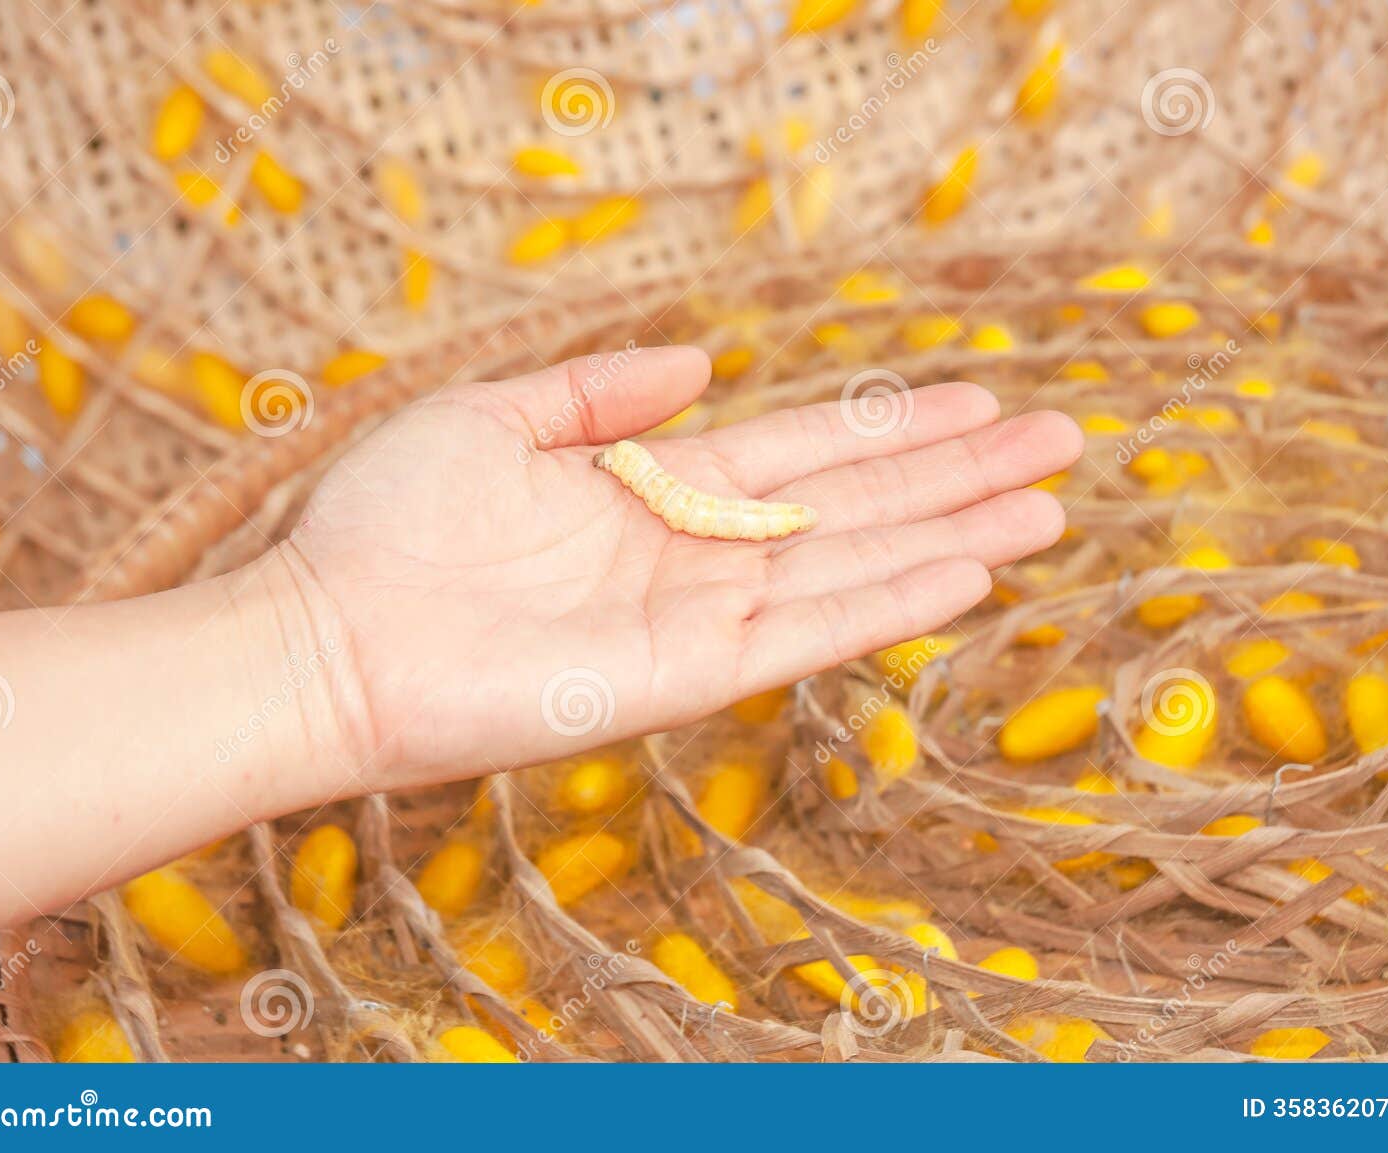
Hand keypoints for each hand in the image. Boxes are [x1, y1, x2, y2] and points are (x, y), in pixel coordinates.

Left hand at [274, 346, 1081, 788]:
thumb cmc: (390, 526)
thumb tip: (703, 359)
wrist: (328, 637)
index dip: (894, 426)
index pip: (804, 450)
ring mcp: (697, 617)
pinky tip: (963, 569)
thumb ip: (604, 390)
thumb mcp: (499, 417)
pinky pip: (805, 633)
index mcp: (656, 491)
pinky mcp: (684, 677)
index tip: (979, 401)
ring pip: (852, 565)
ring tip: (1047, 507)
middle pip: (854, 503)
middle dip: (956, 474)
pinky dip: (885, 601)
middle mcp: (695, 554)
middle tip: (1059, 442)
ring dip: (951, 534)